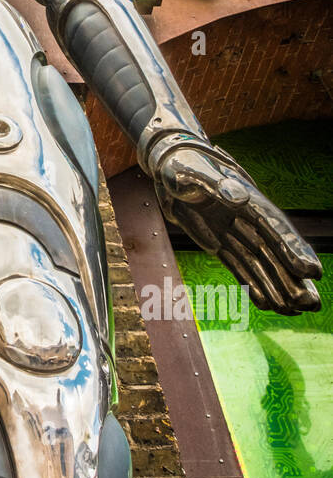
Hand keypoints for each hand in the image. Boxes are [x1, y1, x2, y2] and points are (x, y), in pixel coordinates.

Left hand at [151, 140, 321, 315]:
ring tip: (295, 312)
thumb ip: (215, 184)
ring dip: (277, 287)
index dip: (293, 249)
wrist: (165, 168)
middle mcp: (246, 217)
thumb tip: (240, 198)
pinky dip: (251, 284)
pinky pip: (238, 266)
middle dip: (292, 278)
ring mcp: (233, 230)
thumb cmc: (179, 165)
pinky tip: (267, 304)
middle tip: (313, 304)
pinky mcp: (218, 240)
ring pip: (259, 263)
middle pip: (274, 251)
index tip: (312, 271)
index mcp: (246, 198)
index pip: (274, 226)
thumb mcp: (192, 171)